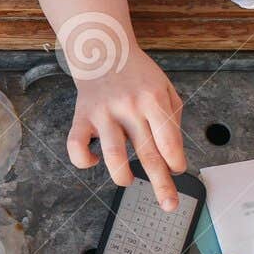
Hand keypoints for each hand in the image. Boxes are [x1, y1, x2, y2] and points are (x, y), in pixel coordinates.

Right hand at [66, 51, 186, 209]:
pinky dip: (84, 161)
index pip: (169, 141)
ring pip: (113, 155)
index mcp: (154, 99)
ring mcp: (103, 113)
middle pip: (148, 153)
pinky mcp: (81, 117)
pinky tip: (94, 161)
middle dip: (161, 184)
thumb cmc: (137, 74)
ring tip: (128, 181)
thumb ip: (172, 118)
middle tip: (170, 204)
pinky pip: (77, 147)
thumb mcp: (165, 87)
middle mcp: (129, 106)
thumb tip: (173, 156)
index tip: (176, 170)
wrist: (103, 49)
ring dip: (123, 176)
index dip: (175, 162)